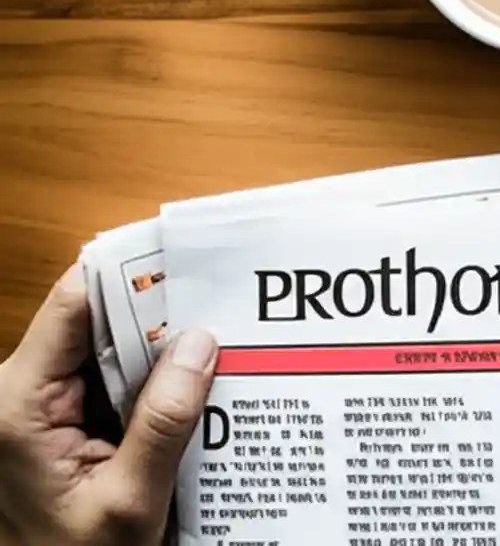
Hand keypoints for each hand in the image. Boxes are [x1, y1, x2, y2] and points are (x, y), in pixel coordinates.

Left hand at [0, 265, 217, 545]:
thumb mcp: (130, 501)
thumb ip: (163, 423)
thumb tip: (201, 344)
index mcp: (19, 403)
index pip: (74, 304)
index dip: (128, 271)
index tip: (185, 255)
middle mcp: (24, 391)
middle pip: (98, 319)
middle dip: (161, 312)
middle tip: (223, 302)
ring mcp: (46, 403)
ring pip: (112, 348)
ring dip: (164, 347)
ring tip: (222, 339)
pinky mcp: (67, 418)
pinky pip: (117, 378)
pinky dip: (157, 378)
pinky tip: (199, 380)